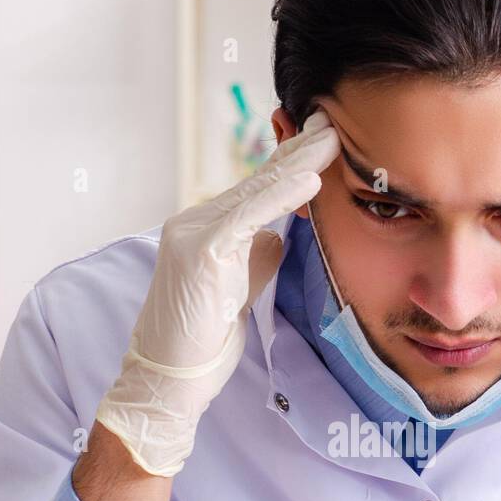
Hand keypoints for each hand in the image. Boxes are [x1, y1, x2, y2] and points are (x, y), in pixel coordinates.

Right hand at [95, 110, 340, 476]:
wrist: (168, 378)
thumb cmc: (201, 344)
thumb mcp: (238, 291)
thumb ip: (255, 259)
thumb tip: (278, 236)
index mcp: (205, 230)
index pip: (256, 191)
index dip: (290, 166)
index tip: (322, 143)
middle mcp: (195, 222)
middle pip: (257, 181)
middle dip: (297, 151)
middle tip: (331, 122)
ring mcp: (194, 233)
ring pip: (255, 190)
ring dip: (297, 163)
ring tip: (330, 139)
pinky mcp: (202, 250)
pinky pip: (250, 214)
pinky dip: (281, 195)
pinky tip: (309, 179)